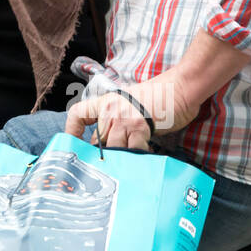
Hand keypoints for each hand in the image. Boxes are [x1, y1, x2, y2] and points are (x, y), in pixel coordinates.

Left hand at [64, 71, 200, 150]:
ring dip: (121, 157)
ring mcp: (124, 119)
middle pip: (97, 140)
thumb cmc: (157, 96)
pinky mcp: (139, 127)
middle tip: (112, 163)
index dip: (72, 130)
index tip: (73, 144)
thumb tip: (106, 143)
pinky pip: (132, 150)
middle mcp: (111, 110)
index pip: (78, 114)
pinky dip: (137, 156)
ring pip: (113, 148)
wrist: (178, 88)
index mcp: (105, 102)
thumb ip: (115, 120)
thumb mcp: (127, 104)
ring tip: (130, 159)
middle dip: (104, 154)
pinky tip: (145, 152)